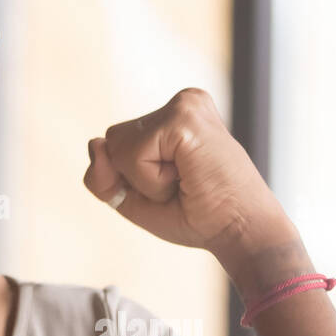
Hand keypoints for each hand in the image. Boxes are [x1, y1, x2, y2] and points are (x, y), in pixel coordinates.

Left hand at [82, 88, 302, 284]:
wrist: (240, 233)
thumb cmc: (194, 216)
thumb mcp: (134, 198)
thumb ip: (102, 175)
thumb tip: (94, 143)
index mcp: (173, 116)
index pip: (114, 143)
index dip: (132, 178)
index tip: (177, 185)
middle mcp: (181, 103)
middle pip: (112, 140)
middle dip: (135, 176)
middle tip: (182, 185)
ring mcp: (184, 105)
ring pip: (116, 146)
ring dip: (144, 180)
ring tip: (186, 180)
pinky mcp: (183, 117)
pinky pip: (132, 155)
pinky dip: (151, 180)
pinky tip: (187, 176)